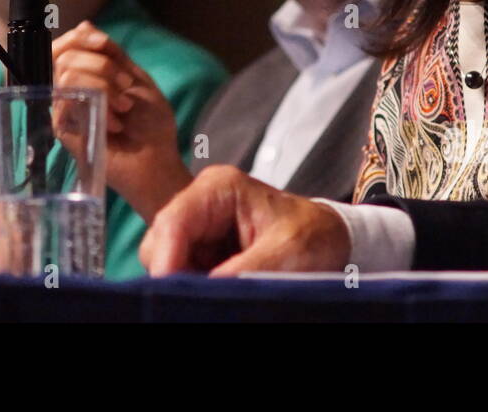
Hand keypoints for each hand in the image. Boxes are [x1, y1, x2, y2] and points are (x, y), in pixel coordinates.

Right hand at [52, 21, 191, 218]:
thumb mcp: (136, 78)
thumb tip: (84, 25)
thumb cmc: (151, 125)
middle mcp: (68, 92)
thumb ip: (111, 54)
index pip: (64, 45)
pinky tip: (115, 125)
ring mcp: (63, 110)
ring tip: (124, 108)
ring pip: (66, 73)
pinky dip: (100, 105)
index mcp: (85, 77)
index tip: (106, 45)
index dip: (81, 38)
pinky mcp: (63, 130)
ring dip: (104, 85)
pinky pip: (68, 98)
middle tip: (126, 86)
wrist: (157, 161)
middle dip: (102, 65)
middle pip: (64, 54)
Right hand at [139, 165, 350, 276]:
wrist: (328, 240)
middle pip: (159, 243)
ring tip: (221, 292)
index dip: (165, 260)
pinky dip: (193, 286)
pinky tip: (217, 291)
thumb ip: (245, 271)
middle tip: (202, 298)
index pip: (172, 222)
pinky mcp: (201, 250)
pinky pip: (180, 273)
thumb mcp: (288, 253)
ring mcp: (198, 227)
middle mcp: (200, 203)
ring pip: (165, 261)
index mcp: (218, 188)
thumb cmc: (314, 235)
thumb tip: (203, 291)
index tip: (170, 292)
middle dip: (173, 273)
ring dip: (184, 281)